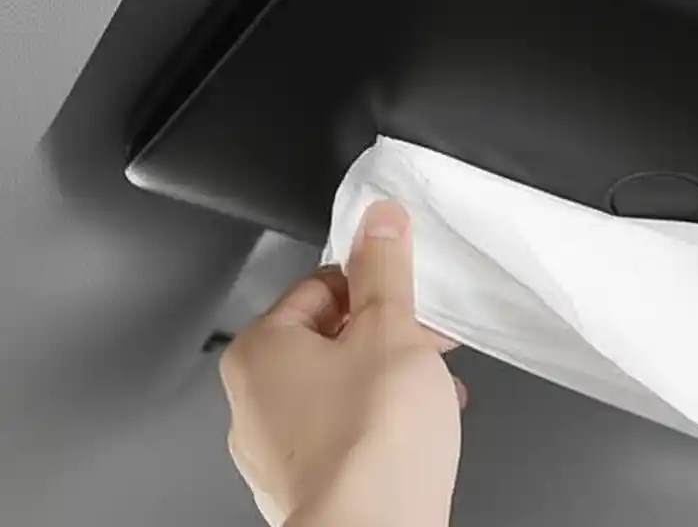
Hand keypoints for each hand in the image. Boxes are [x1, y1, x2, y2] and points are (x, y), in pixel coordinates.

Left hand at [220, 200, 463, 526]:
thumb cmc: (371, 440)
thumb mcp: (390, 327)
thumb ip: (384, 269)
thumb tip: (379, 222)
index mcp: (259, 350)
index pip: (316, 287)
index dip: (370, 283)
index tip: (404, 290)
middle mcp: (253, 402)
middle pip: (327, 341)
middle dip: (385, 337)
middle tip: (427, 341)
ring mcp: (276, 451)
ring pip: (339, 392)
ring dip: (388, 383)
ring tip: (431, 391)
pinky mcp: (306, 487)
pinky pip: (345, 438)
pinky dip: (380, 428)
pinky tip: (418, 432)